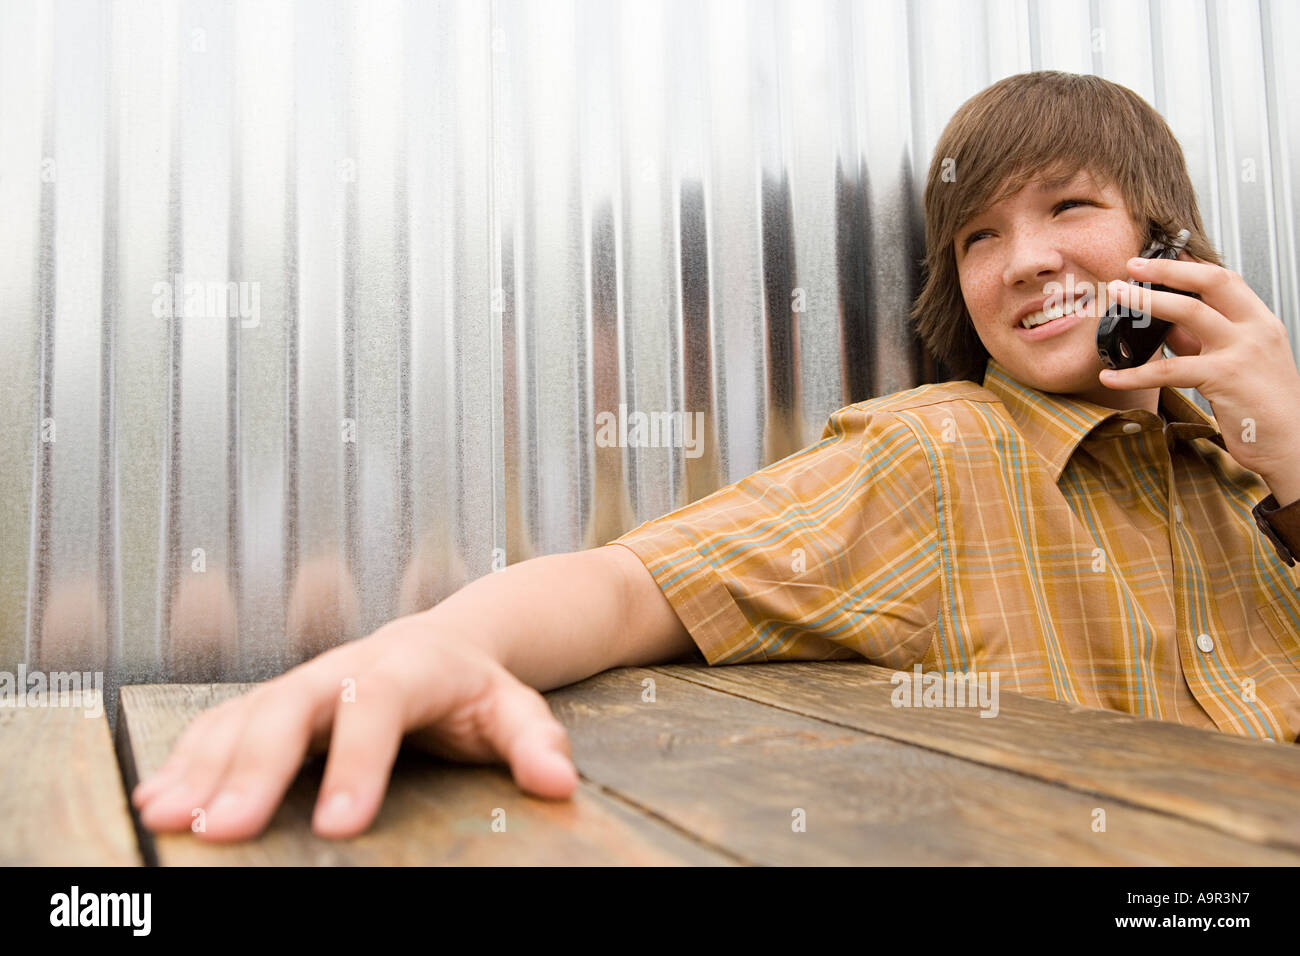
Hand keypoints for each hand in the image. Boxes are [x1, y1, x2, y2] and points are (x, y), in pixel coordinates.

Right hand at [130, 614, 578, 841]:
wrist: (441, 643)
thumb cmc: (474, 687)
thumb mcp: (516, 707)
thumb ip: (535, 741)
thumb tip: (558, 783)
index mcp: (408, 666)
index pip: (376, 704)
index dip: (355, 761)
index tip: (340, 825)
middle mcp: (343, 667)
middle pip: (290, 707)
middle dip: (255, 769)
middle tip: (226, 831)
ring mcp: (302, 683)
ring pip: (244, 715)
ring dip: (202, 767)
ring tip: (169, 820)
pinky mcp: (274, 700)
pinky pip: (220, 725)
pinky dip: (186, 761)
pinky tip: (159, 801)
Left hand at [1098, 251, 1299, 498]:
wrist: (1292, 445)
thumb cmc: (1264, 409)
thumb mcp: (1239, 365)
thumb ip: (1206, 343)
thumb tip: (1170, 329)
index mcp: (1260, 323)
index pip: (1225, 280)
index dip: (1189, 266)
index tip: (1157, 259)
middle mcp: (1256, 330)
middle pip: (1210, 282)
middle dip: (1167, 270)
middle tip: (1131, 266)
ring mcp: (1242, 351)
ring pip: (1189, 312)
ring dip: (1147, 302)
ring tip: (1118, 298)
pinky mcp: (1225, 377)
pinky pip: (1169, 369)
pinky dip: (1135, 373)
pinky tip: (1111, 377)